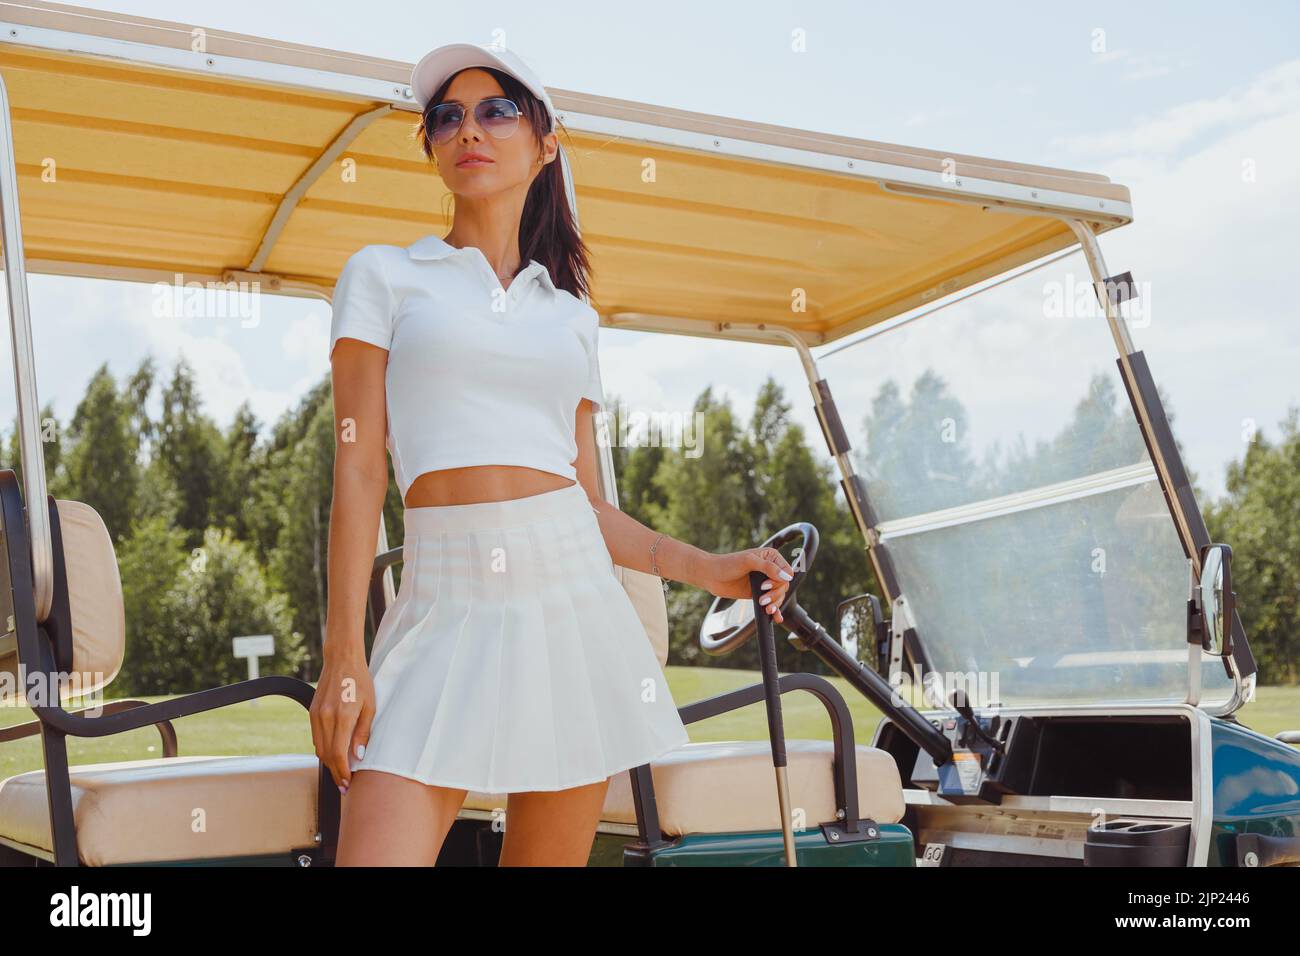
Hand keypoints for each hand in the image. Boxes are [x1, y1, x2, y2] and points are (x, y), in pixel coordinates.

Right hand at [310, 649, 375, 795]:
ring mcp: (315, 715)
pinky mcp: (312, 712)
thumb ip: (363, 733)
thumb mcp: (370, 706)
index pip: (337, 754)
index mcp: (341, 717)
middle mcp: (324, 717)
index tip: (347, 783)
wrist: (342, 660)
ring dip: (328, 762)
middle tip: (344, 784)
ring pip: (318, 748)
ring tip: (341, 771)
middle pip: (326, 755)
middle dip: (335, 772)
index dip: (342, 772)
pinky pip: (316, 737)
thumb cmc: (360, 681)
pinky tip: (334, 752)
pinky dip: (324, 748)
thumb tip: (358, 757)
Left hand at [696, 547, 794, 624]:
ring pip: (779, 595)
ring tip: (764, 607)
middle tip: (762, 598)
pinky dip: (775, 610)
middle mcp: (770, 569)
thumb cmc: (727, 564)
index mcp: (771, 557)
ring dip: (774, 603)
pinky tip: (776, 617)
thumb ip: (768, 567)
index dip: (780, 580)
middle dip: (775, 594)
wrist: (711, 576)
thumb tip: (787, 577)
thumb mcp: (748, 561)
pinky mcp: (758, 593)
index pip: (787, 571)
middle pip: (784, 586)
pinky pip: (772, 603)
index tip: (766, 585)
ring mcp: (764, 582)